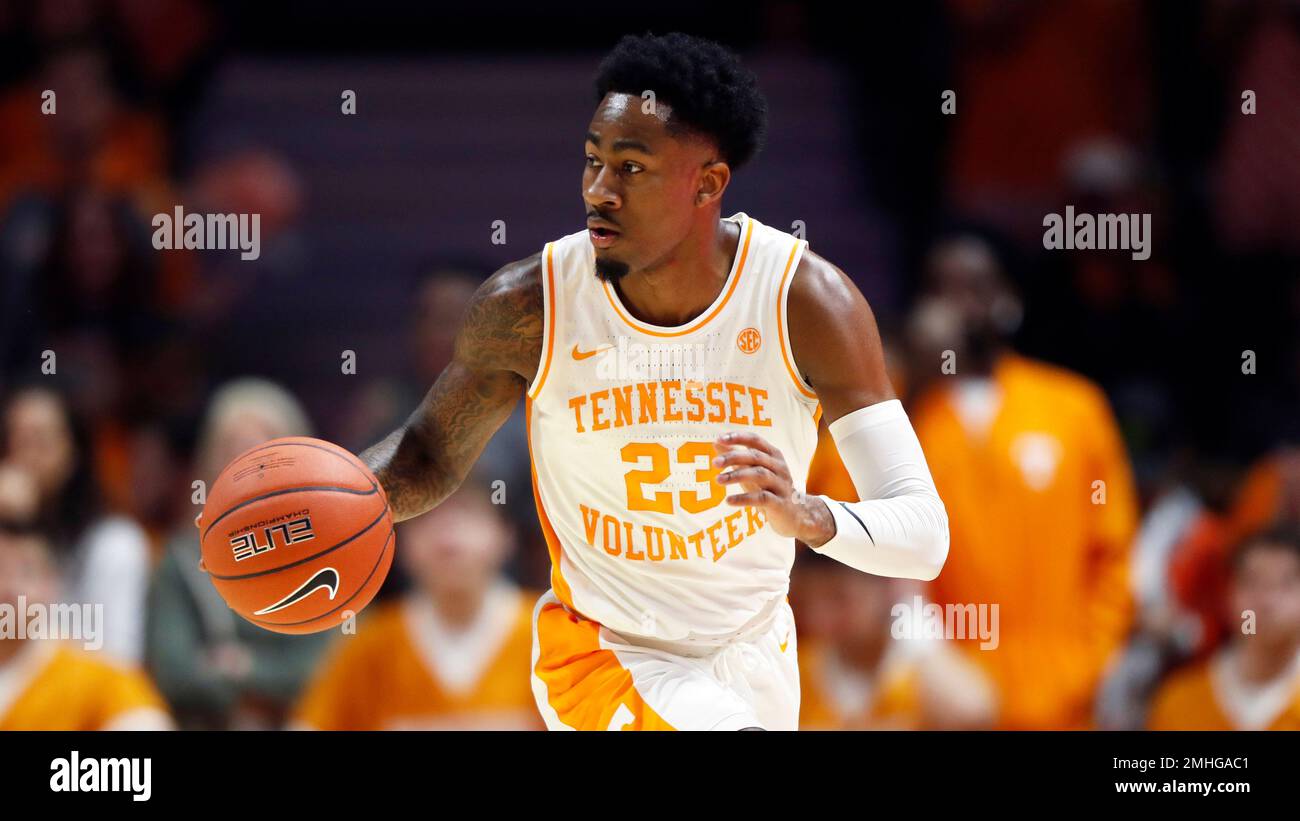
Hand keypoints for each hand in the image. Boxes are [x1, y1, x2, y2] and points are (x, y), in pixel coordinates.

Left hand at [712, 431, 834, 545]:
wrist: (797, 514)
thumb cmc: (770, 488)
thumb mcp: (754, 470)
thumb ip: (737, 457)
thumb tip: (716, 442)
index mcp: (773, 455)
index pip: (755, 440)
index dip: (738, 438)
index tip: (719, 439)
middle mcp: (779, 467)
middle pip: (755, 456)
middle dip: (733, 457)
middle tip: (715, 463)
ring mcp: (781, 485)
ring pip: (759, 474)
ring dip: (736, 476)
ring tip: (718, 480)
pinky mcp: (780, 503)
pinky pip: (761, 498)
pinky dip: (744, 498)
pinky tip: (728, 500)